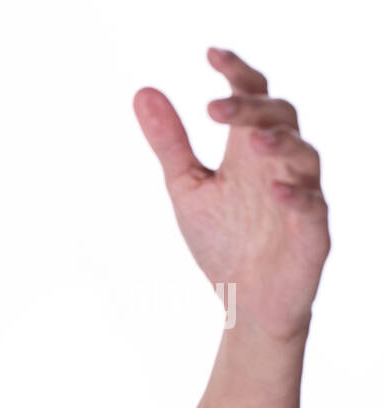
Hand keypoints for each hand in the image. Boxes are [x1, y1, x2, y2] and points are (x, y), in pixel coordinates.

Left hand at [133, 48, 328, 340]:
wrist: (245, 303)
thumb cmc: (223, 242)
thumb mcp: (187, 188)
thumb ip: (170, 143)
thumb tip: (142, 92)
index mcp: (248, 151)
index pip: (253, 97)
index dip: (237, 73)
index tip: (211, 55)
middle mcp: (278, 165)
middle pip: (280, 117)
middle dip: (251, 108)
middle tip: (215, 108)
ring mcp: (301, 195)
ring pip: (304, 154)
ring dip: (278, 144)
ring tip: (251, 142)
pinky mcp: (313, 231)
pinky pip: (312, 206)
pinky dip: (297, 195)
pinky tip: (276, 190)